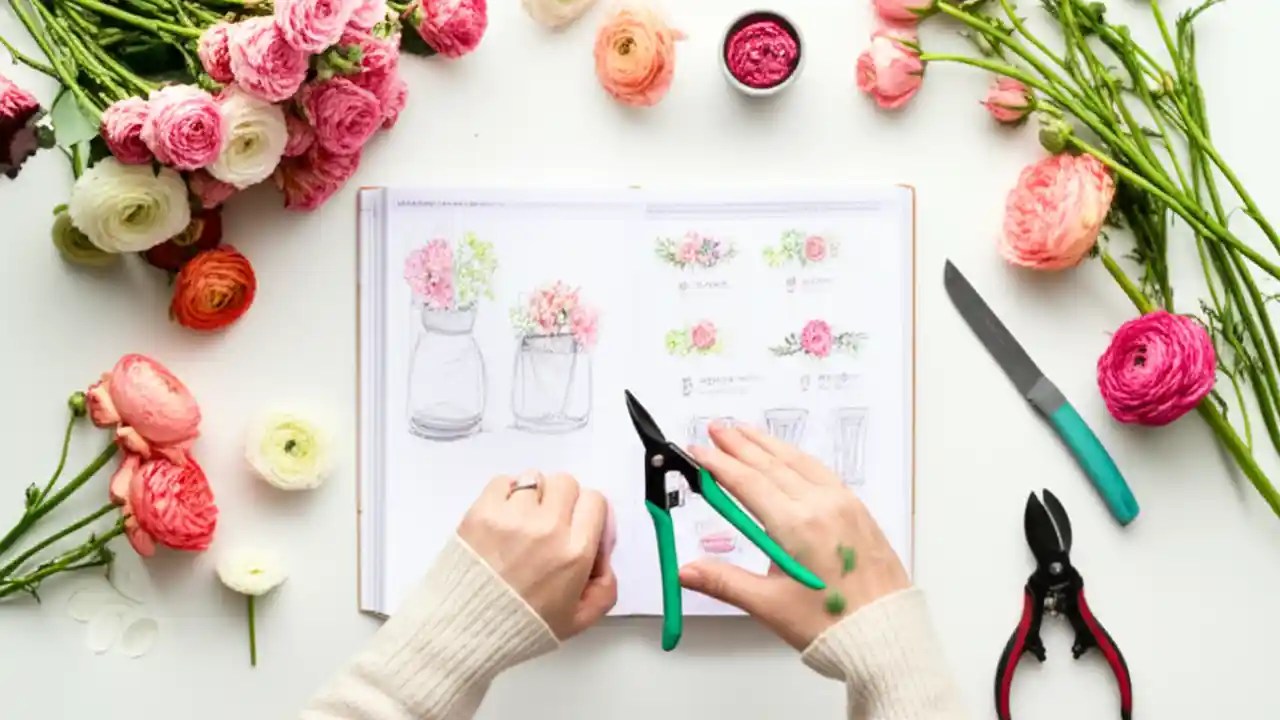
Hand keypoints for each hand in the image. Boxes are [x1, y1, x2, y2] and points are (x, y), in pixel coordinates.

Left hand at [458, 471, 617, 639]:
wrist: (465, 630)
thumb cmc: (519, 626)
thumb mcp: (578, 620)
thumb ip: (604, 589)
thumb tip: (603, 558)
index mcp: (575, 552)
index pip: (595, 501)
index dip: (589, 513)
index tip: (578, 526)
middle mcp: (547, 528)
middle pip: (566, 483)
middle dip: (562, 501)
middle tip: (549, 523)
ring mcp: (513, 517)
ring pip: (535, 479)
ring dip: (533, 497)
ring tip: (522, 522)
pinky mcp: (482, 512)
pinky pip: (503, 481)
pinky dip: (505, 494)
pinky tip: (503, 518)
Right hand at [678, 423, 909, 649]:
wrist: (886, 637)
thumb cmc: (833, 626)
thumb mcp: (769, 605)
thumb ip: (723, 581)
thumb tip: (685, 571)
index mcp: (797, 526)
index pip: (747, 483)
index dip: (718, 464)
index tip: (698, 450)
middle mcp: (822, 506)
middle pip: (771, 464)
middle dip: (739, 444)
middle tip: (716, 428)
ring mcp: (843, 504)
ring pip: (798, 461)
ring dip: (767, 443)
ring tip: (744, 430)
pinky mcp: (858, 510)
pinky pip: (822, 471)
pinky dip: (797, 456)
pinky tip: (788, 454)